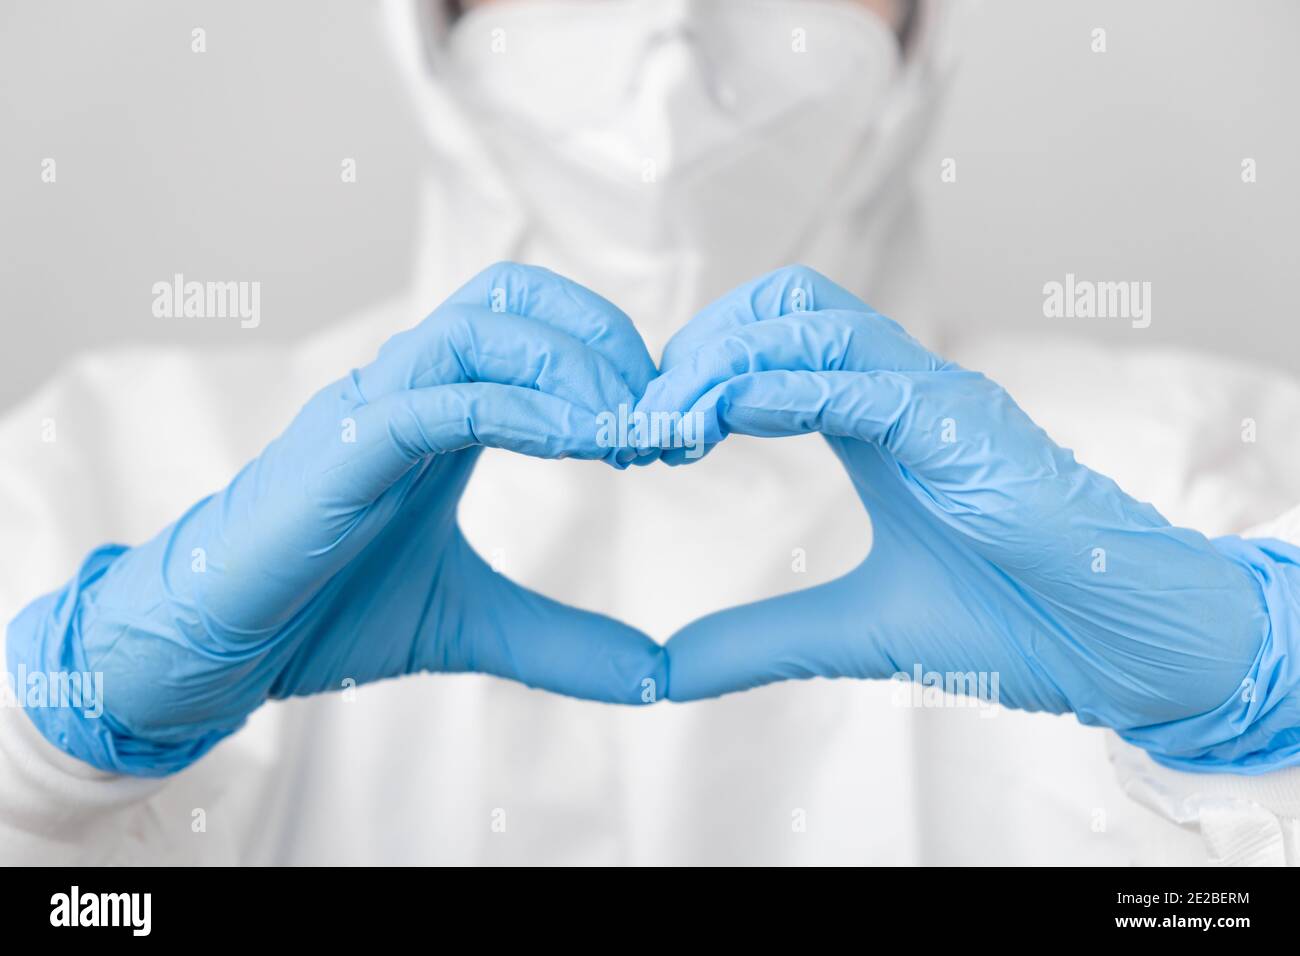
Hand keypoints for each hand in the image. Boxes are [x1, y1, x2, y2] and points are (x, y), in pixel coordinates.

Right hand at [8, 263, 666, 775]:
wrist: (222, 649)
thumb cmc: (324, 614)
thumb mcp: (472, 623)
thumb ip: (563, 641)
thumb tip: (656, 676)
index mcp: (440, 411)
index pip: (534, 328)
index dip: (613, 361)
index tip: (669, 431)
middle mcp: (408, 389)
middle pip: (517, 299)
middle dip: (608, 344)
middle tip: (665, 421)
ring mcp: (372, 408)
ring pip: (481, 328)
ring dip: (576, 368)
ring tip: (634, 431)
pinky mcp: (343, 447)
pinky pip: (440, 400)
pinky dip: (522, 411)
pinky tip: (584, 445)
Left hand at [639, 266, 1299, 771]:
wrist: (1119, 648)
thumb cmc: (1013, 620)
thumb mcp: (852, 631)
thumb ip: (758, 638)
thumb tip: (665, 667)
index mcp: (873, 422)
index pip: (769, 345)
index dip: (695, 376)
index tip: (640, 439)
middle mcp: (900, 392)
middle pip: (779, 305)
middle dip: (696, 349)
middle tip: (642, 425)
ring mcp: (936, 401)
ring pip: (812, 320)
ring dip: (721, 360)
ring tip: (665, 426)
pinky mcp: (968, 431)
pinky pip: (864, 382)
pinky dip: (783, 388)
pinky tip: (723, 419)